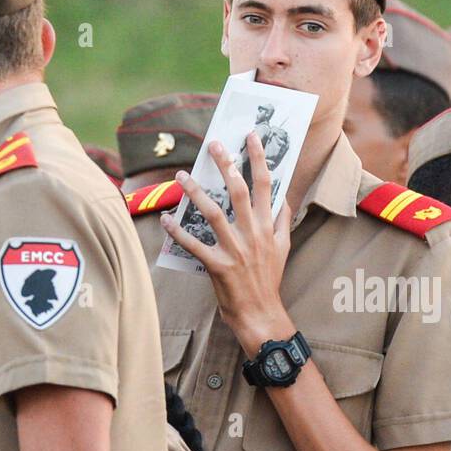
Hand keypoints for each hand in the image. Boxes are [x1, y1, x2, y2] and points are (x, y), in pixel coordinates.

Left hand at [161, 133, 295, 351]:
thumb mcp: (284, 248)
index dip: (258, 158)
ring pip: (213, 213)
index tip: (251, 136)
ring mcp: (235, 250)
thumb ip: (283, 221)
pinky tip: (166, 218)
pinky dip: (178, 232)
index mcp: (268, 227)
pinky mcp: (218, 266)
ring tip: (182, 175)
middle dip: (226, 164)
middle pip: (238, 191)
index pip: (265, 185)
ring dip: (196, 192)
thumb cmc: (269, 280)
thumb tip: (284, 198)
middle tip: (214, 144)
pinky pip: (194, 245)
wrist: (262, 314)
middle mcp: (252, 235)